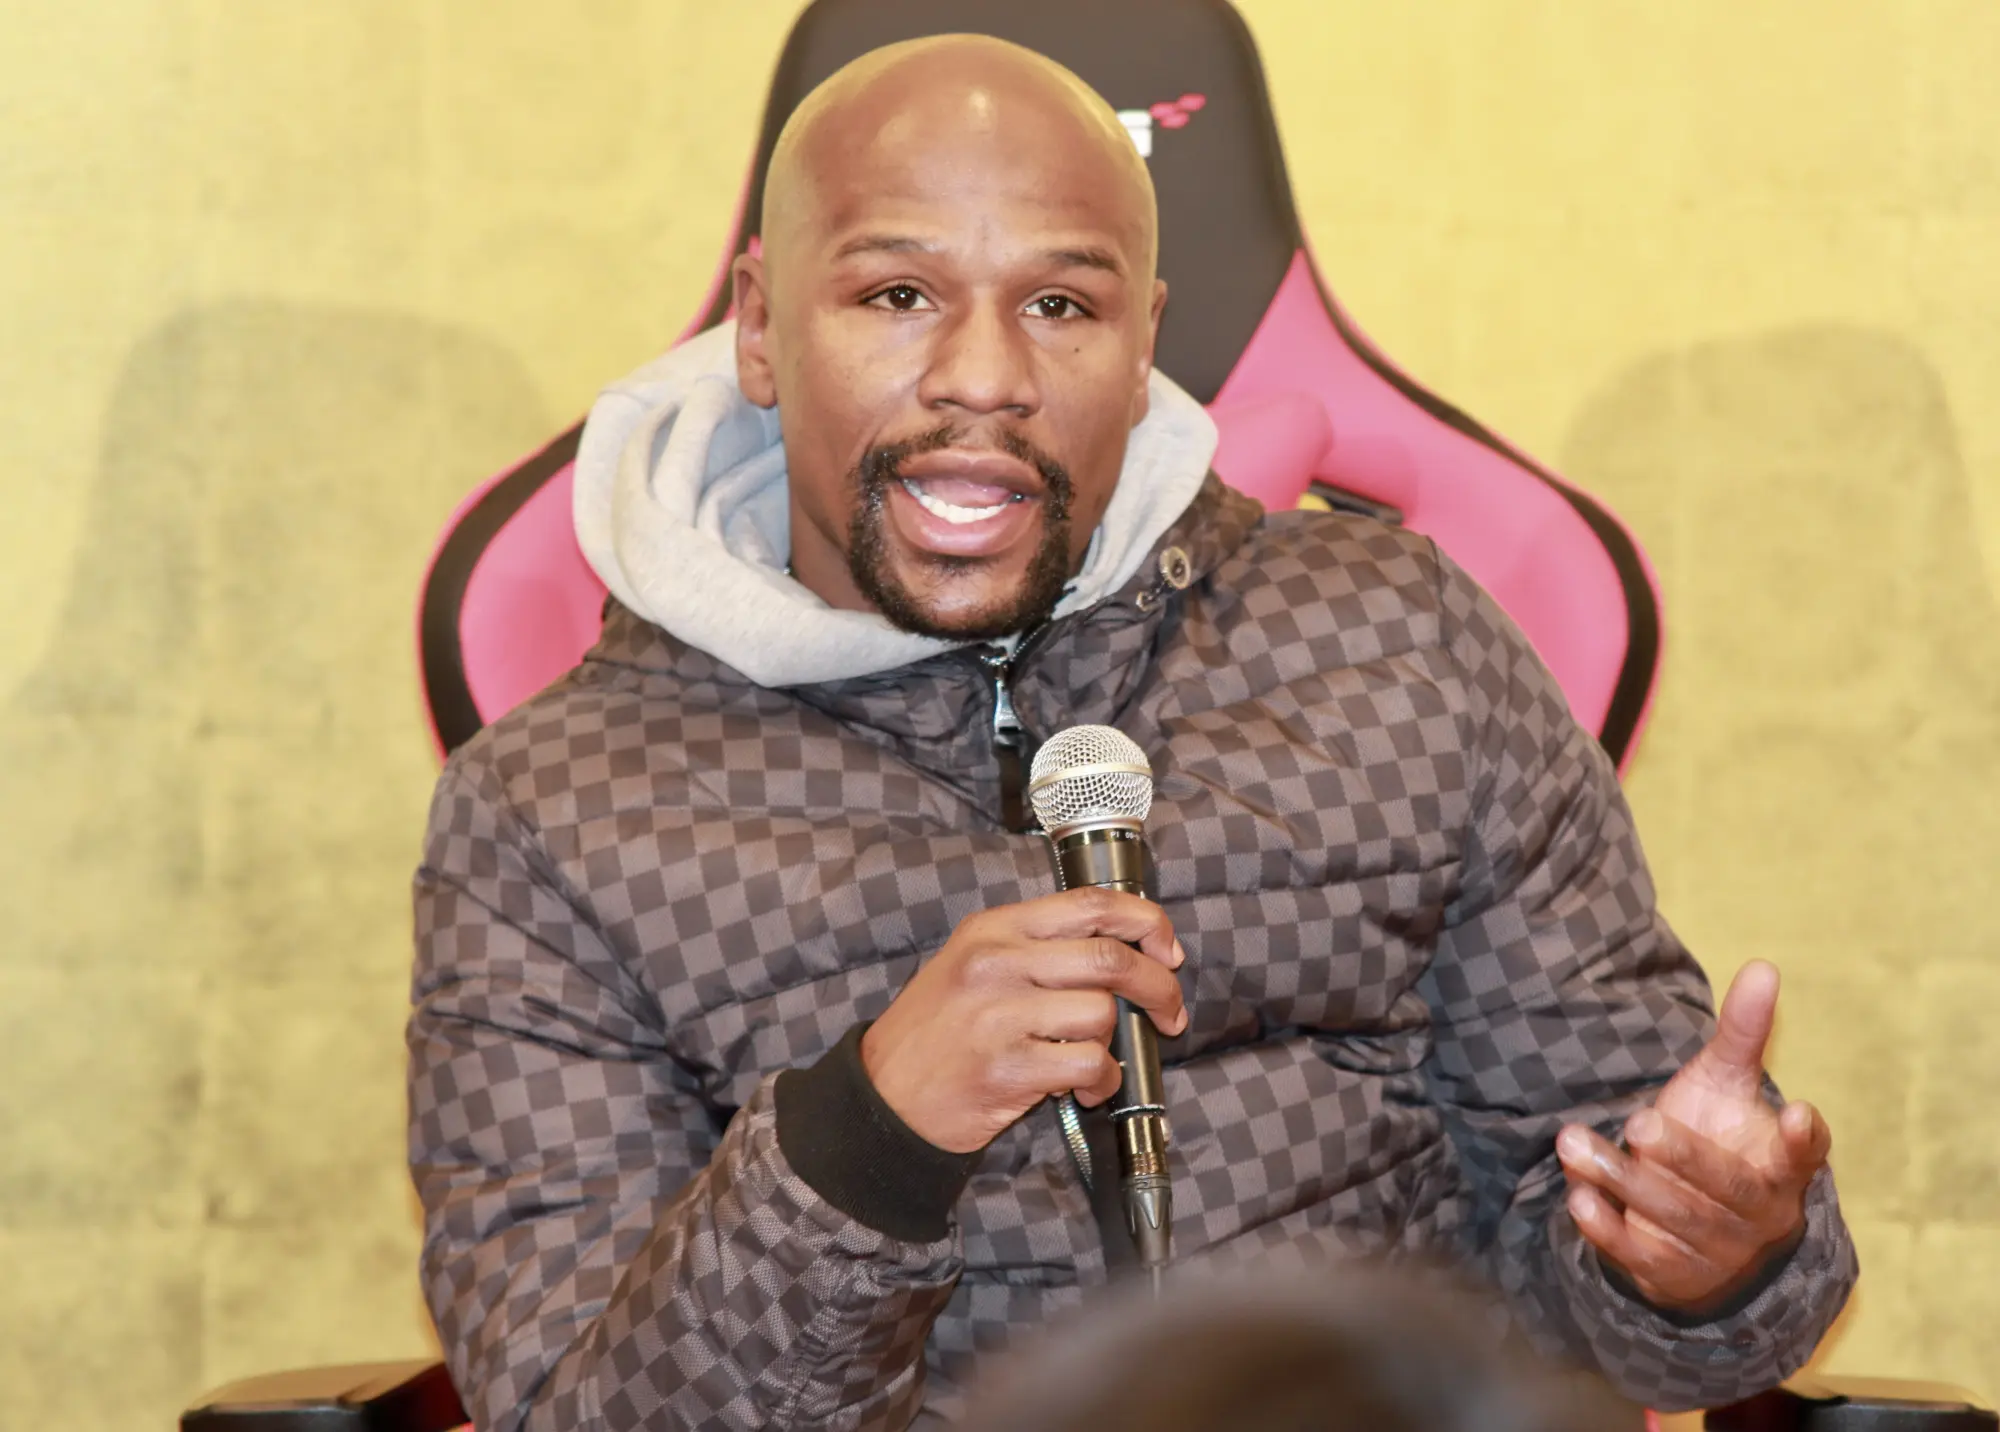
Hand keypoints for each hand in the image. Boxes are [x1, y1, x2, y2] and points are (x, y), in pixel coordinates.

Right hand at [860, 888, 1187, 1153]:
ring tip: (1097, 1060)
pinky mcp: (1008, 1068)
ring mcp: (1000, 1015)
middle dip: (1157, 986)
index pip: (1090, 904)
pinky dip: (1104, 1080)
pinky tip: (1087, 1088)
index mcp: (993, 928)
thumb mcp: (971, 963)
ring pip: (1102, 1014)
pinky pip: (1089, 1064)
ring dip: (1117, 1043)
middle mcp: (997, 962)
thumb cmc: (935, 1032)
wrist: (883, 1098)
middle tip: (1168, 1011)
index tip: (1166, 948)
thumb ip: (1035, 948)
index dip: (1145, 921)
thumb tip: (1121, 948)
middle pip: (1109, 958)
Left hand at [1556, 960, 1831, 1316]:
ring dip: (1622, 1181)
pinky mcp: (1672, 1275)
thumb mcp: (1726, 1085)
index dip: (1804, 1138)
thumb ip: (1742, 1034)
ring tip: (1571, 1142)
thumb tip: (1763, 966)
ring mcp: (1717, 1251)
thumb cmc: (1718, 1138)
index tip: (1799, 1111)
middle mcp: (1757, 1214)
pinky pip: (1639, 1254)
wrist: (1696, 1229)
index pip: (1805, 1156)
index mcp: (1781, 1168)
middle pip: (1726, 1188)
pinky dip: (1606, 1228)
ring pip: (1673, 1218)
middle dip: (1684, 1158)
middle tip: (1640, 1124)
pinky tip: (1576, 1195)